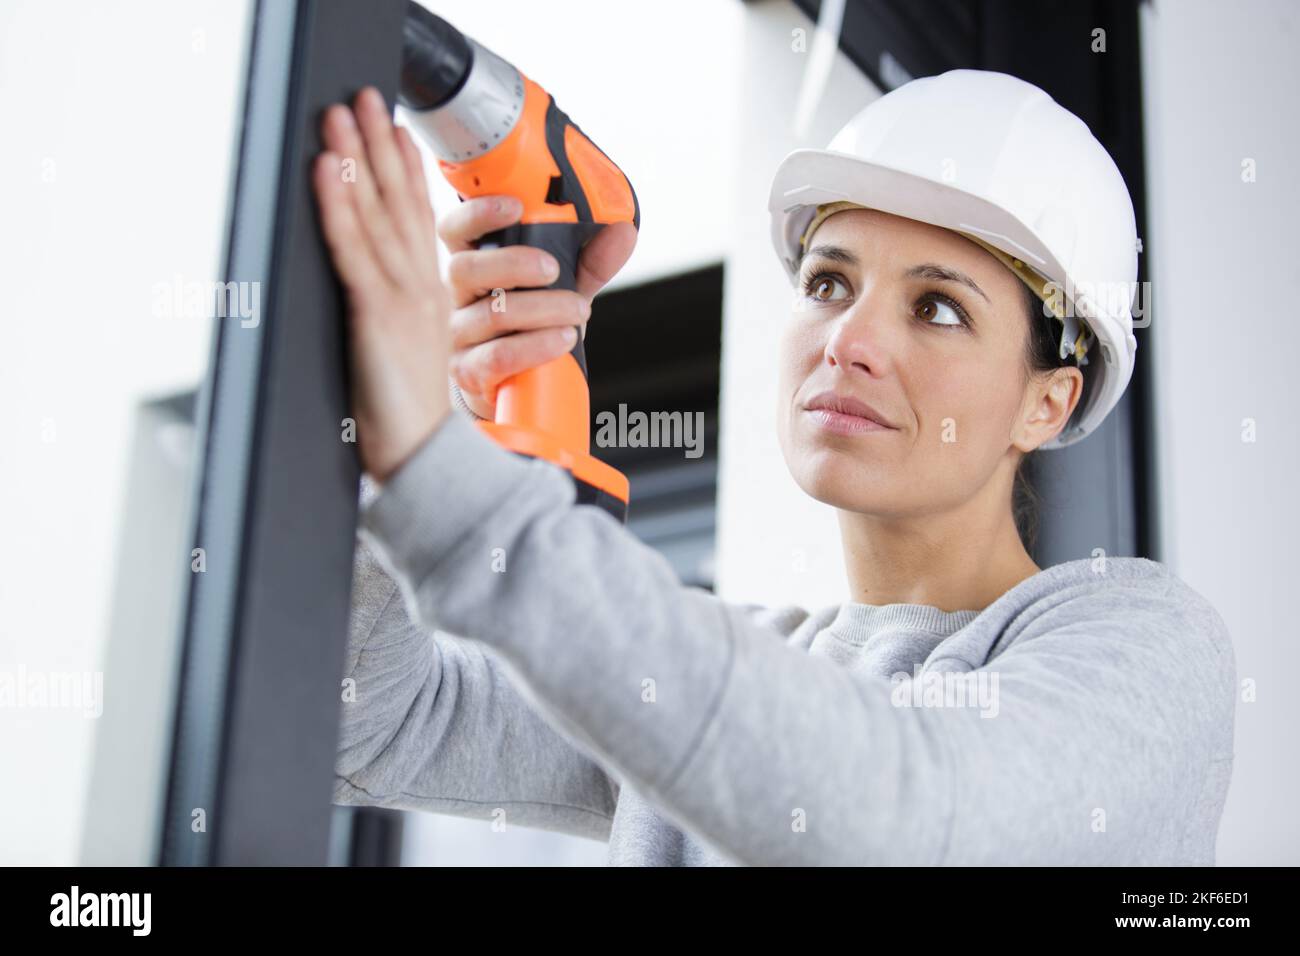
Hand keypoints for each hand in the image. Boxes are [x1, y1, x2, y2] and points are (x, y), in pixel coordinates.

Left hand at [311, 86, 450, 484]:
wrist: (425, 461)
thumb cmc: (411, 422)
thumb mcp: (406, 360)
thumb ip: (394, 325)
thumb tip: (371, 306)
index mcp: (431, 299)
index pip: (418, 222)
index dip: (407, 173)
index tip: (396, 133)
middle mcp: (422, 289)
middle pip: (398, 205)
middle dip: (380, 146)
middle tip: (367, 99)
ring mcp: (401, 299)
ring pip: (376, 215)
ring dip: (357, 158)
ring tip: (343, 114)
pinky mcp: (376, 315)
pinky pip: (353, 249)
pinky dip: (339, 205)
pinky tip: (329, 168)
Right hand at [440, 196, 636, 419]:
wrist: (518, 384)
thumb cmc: (535, 325)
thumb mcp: (565, 287)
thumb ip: (591, 260)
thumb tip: (623, 231)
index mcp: (476, 263)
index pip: (456, 230)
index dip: (477, 214)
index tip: (515, 207)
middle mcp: (461, 297)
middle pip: (464, 269)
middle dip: (514, 264)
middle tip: (554, 269)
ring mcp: (460, 336)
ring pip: (491, 315)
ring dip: (542, 310)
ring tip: (579, 311)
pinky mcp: (469, 372)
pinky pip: (497, 356)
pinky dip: (536, 346)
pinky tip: (564, 339)